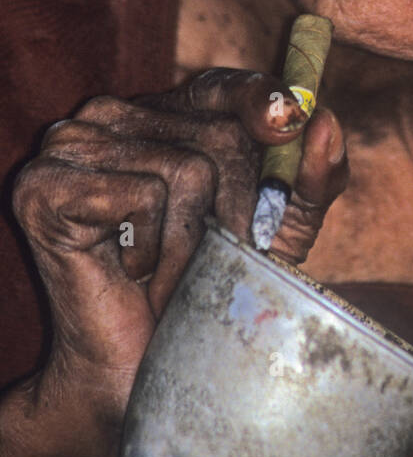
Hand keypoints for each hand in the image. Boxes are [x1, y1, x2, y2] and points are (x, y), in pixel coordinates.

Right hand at [11, 69, 347, 431]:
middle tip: (213, 262)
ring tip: (168, 275)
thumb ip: (310, 178)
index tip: (287, 124)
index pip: (224, 86)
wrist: (138, 370)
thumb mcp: (278, 233)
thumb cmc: (206, 294)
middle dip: (235, 212)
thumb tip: (322, 118)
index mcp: (164, 114)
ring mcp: (72, 144)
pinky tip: (129, 271)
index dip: (261, 101)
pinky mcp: (46, 184)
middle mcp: (113, 115)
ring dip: (191, 243)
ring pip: (185, 167)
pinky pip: (141, 194)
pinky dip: (150, 249)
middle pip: (220, 135)